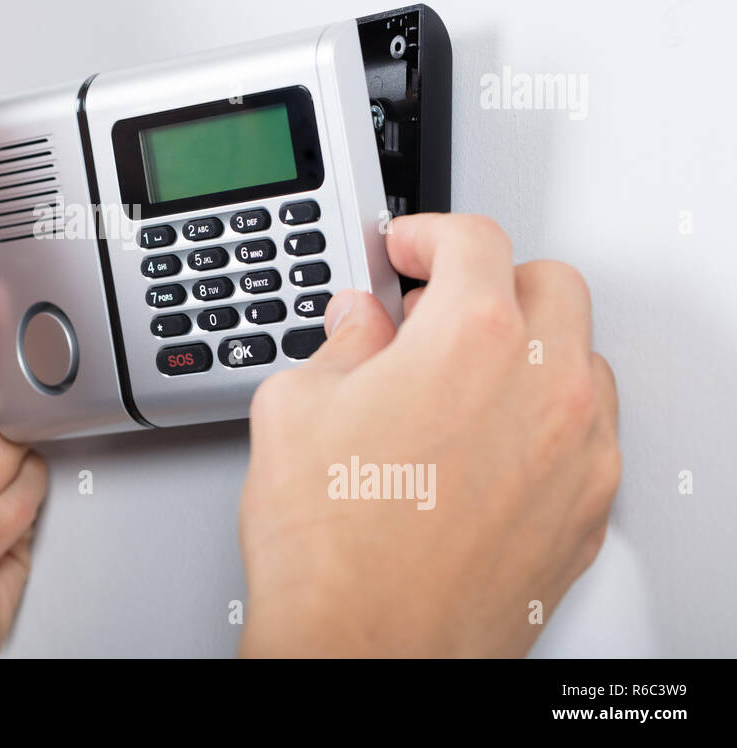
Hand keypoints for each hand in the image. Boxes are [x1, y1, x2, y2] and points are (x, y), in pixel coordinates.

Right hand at [239, 213, 619, 656]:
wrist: (362, 651)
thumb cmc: (330, 548)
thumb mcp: (295, 407)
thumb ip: (339, 343)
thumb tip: (358, 325)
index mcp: (471, 340)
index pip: (473, 240)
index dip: (429, 233)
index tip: (408, 249)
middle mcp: (542, 388)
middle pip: (548, 285)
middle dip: (490, 282)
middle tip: (432, 310)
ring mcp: (577, 454)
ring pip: (581, 359)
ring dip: (527, 349)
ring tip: (462, 380)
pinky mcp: (586, 513)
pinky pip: (589, 434)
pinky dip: (547, 418)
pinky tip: (487, 444)